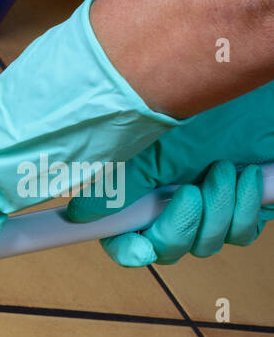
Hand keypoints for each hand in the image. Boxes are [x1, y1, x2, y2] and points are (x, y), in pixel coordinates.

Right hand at [63, 82, 273, 266]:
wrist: (253, 85)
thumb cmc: (211, 107)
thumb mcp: (157, 149)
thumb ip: (119, 185)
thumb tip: (82, 213)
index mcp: (140, 188)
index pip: (121, 234)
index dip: (126, 248)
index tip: (139, 252)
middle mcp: (170, 200)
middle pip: (164, 248)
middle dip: (181, 226)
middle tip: (190, 193)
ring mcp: (207, 206)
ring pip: (204, 244)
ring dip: (217, 211)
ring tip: (223, 169)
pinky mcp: (243, 207)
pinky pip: (240, 234)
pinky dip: (244, 209)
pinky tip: (247, 176)